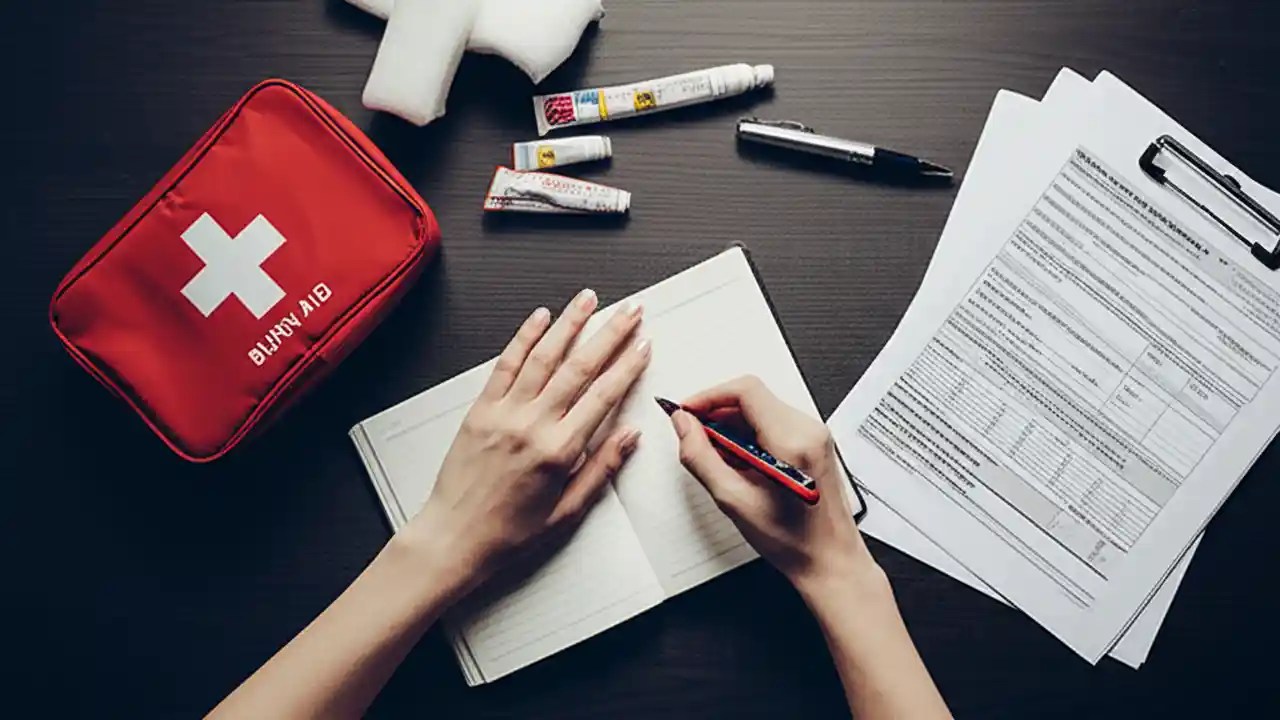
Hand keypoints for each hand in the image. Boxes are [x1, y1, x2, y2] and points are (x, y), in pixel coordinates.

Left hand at [401, 289, 650, 595]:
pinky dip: (524, 337)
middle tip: (630, 311)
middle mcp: (532, 425)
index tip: (643, 344)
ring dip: (569, 323)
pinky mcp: (480, 410)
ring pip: (543, 357)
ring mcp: (504, 413)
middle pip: (579, 367)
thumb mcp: (567, 511)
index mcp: (558, 452)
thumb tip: (631, 435)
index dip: (628, 365)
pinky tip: (540, 317)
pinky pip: (505, 365)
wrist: (454, 537)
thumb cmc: (509, 532)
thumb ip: (601, 468)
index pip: (603, 396)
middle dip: (609, 333)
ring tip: (588, 299)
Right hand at [669, 376, 877, 593]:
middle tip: (696, 438)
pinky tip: (740, 464)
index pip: (745, 391)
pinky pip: (773, 423)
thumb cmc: (794, 540)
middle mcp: (808, 431)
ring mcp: (814, 435)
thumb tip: (683, 426)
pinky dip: (748, 436)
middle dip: (717, 414)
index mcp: (792, 441)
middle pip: (751, 398)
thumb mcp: (734, 500)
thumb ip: (701, 457)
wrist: (830, 560)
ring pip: (760, 410)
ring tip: (720, 460)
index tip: (687, 413)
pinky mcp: (813, 443)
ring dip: (732, 427)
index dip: (708, 397)